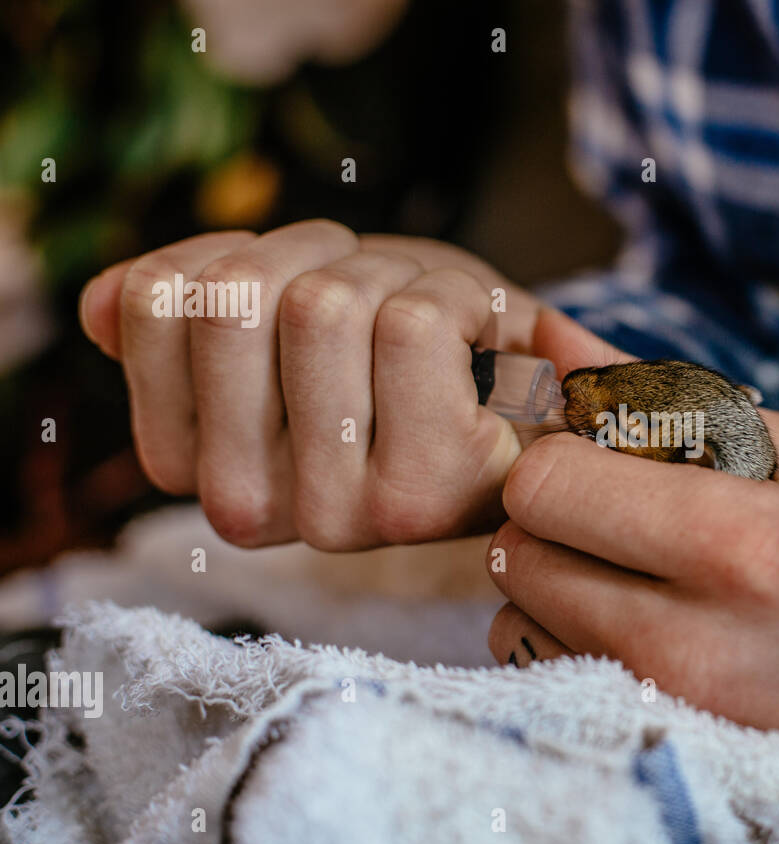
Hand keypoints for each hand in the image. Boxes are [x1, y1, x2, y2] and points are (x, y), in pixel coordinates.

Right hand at [79, 221, 557, 548]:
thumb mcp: (293, 311)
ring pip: (323, 306)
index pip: (162, 300)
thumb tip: (103, 306)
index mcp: (197, 463)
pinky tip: (477, 341)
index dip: (251, 250)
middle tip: (385, 286)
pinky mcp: (419, 497)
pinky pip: (411, 324)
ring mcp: (333, 517)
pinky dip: (456, 294)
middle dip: (327, 253)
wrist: (533, 412)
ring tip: (433, 316)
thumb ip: (193, 308)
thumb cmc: (416, 350)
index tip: (318, 280)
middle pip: (242, 299)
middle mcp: (250, 511)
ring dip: (394, 272)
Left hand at [486, 406, 778, 843]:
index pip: (549, 482)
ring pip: (511, 614)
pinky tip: (635, 628)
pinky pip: (537, 669)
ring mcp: (656, 705)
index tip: (604, 459)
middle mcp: (687, 633)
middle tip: (612, 516)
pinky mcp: (640, 744)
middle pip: (515, 551)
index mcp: (742, 539)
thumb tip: (553, 337)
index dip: (565, 456)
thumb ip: (665, 396)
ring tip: (634, 577)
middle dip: (550, 519)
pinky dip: (565, 637)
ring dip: (553, 582)